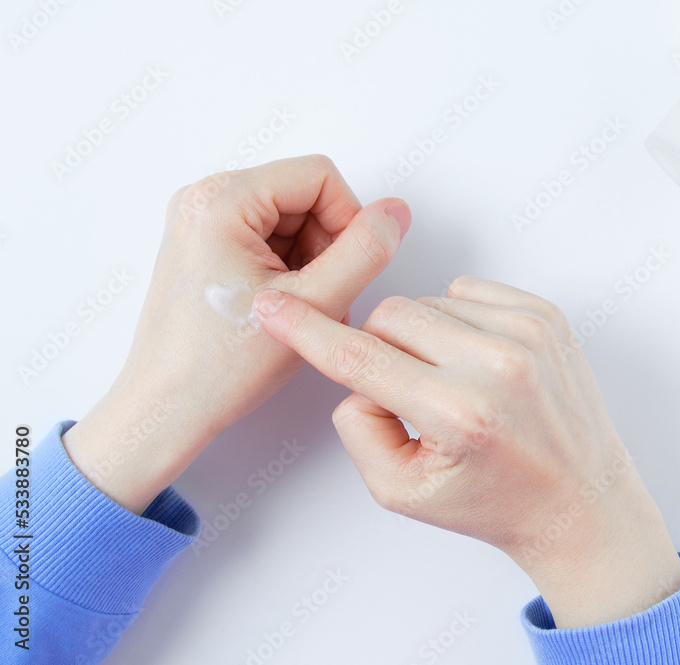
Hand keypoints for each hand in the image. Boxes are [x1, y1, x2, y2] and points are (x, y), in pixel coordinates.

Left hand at [63, 155, 410, 513]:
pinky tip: (285, 310)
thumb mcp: (315, 305)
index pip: (321, 176)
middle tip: (318, 298)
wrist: (167, 409)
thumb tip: (395, 213)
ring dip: (313, 263)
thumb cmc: (220, 366)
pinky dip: (291, 271)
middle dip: (328, 246)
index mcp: (221, 199)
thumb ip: (365, 252)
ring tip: (301, 311)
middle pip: (306, 195)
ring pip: (292, 220)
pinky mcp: (205, 246)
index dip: (349, 221)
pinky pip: (270, 239)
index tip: (343, 272)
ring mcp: (202, 222)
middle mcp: (204, 199)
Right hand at [253, 276, 679, 627]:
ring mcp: (528, 333)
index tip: (272, 307)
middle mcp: (498, 365)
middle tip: (409, 394)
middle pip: (390, 316)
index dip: (306, 330)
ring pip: (428, 301)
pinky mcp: (547, 315)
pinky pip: (467, 290)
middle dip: (381, 349)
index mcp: (458, 414)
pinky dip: (458, 321)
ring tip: (454, 384)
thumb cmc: (495, 502)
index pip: (358, 357)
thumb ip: (360, 430)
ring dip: (423, 338)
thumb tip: (358, 374)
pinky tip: (477, 362)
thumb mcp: (404, 493)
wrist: (581, 501)